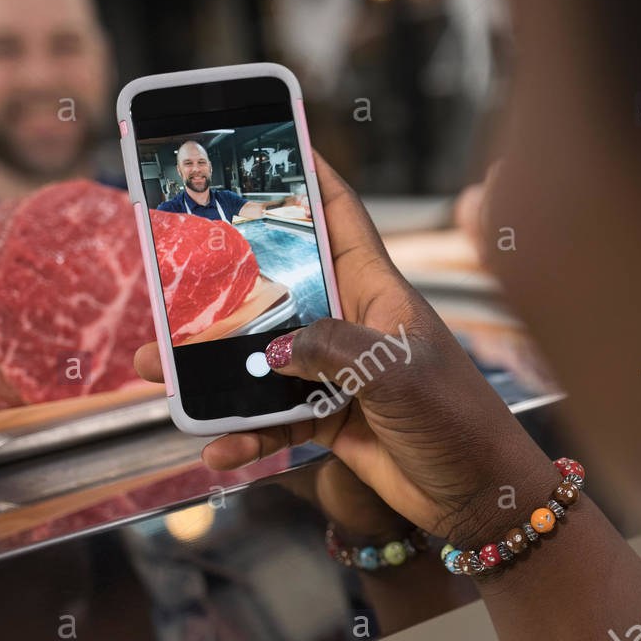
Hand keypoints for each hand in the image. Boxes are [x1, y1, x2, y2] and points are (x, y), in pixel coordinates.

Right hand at [135, 153, 554, 545]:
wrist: (481, 497)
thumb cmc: (460, 422)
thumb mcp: (399, 375)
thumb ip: (335, 351)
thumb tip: (274, 351)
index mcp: (379, 293)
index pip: (340, 218)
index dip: (308, 178)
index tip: (268, 143)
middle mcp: (354, 324)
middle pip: (278, 289)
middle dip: (224, 286)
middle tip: (168, 278)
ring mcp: (339, 373)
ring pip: (262, 360)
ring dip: (212, 370)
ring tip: (159, 372)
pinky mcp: (331, 419)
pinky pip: (273, 420)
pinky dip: (244, 436)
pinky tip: (218, 450)